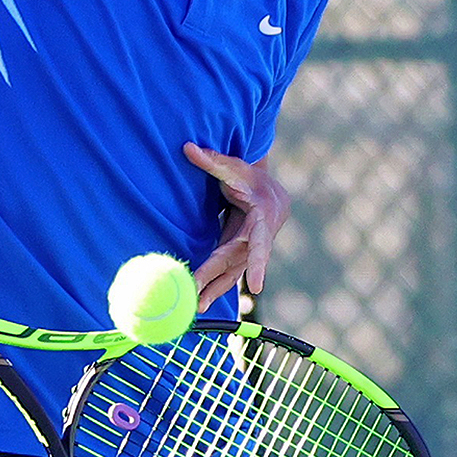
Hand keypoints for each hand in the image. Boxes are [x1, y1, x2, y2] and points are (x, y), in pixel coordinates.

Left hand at [184, 142, 291, 311]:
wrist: (269, 192)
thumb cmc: (251, 178)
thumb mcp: (235, 167)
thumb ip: (213, 160)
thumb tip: (187, 148)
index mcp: (263, 218)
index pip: (260, 243)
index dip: (258, 263)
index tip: (257, 286)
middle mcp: (259, 239)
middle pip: (237, 263)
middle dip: (217, 280)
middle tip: (198, 298)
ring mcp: (251, 250)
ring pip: (232, 273)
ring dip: (215, 290)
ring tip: (196, 308)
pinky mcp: (241, 255)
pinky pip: (228, 272)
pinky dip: (215, 285)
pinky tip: (200, 300)